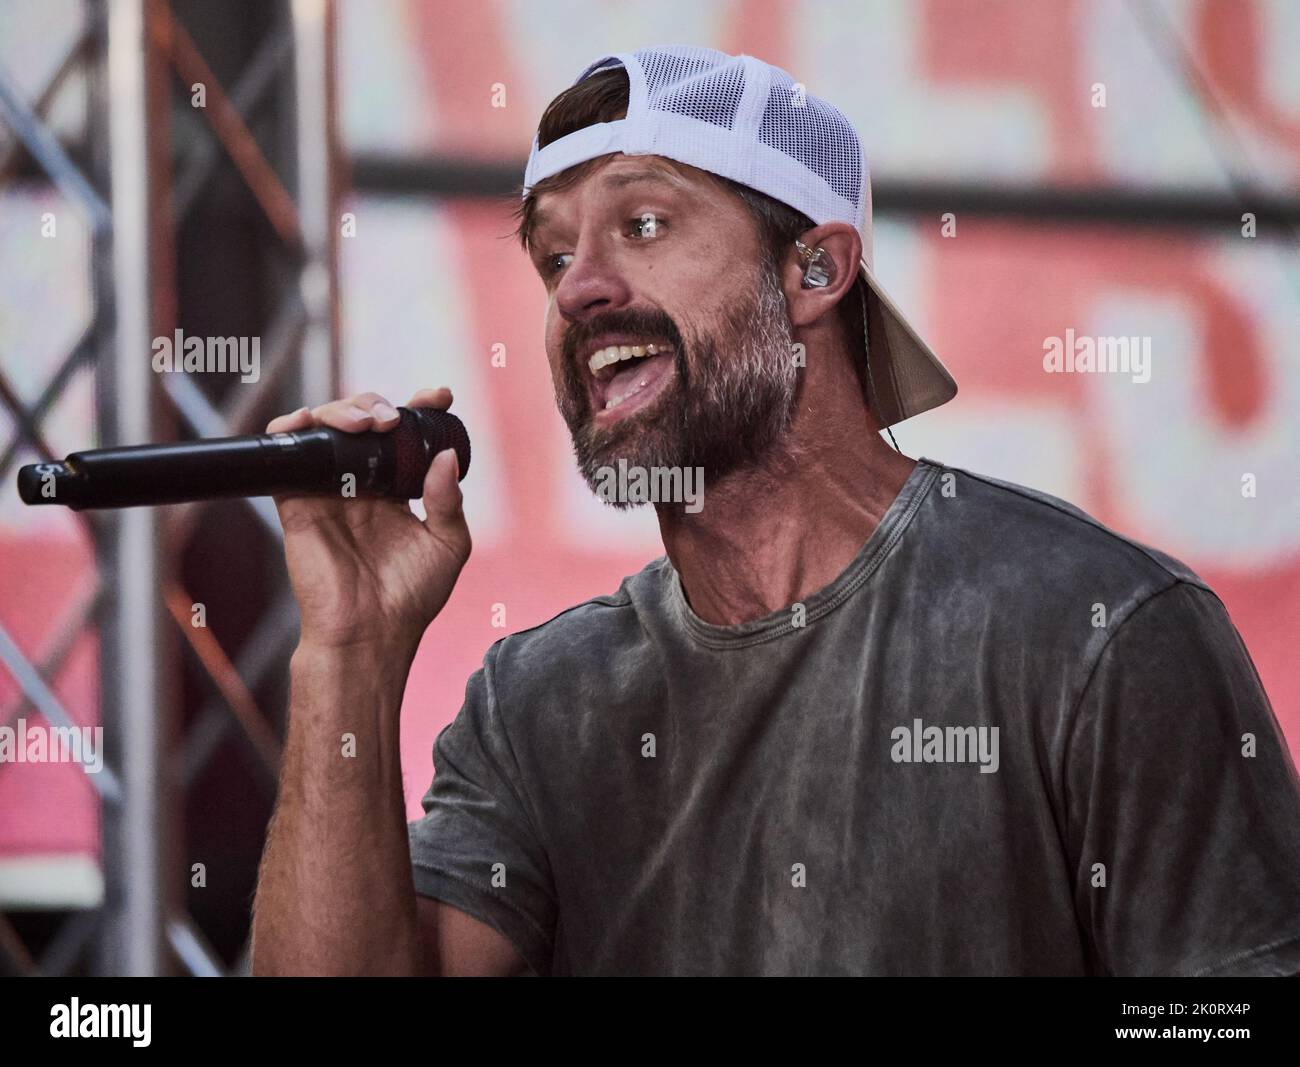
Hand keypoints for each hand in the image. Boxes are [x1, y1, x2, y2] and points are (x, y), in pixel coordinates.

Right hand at [266, 387, 470, 653]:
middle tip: (394, 420)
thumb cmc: (410, 598)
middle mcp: (362, 484)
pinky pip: (288, 456)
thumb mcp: (448, 545)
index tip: (440, 397)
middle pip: (363, 421)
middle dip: (378, 406)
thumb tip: (446, 455)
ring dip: (343, 411)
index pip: (407, 437)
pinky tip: (309, 422)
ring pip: (326, 428)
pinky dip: (292, 428)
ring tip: (367, 424)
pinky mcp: (298, 501)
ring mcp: (329, 490)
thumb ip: (448, 500)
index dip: (421, 409)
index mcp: (398, 491)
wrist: (370, 634)